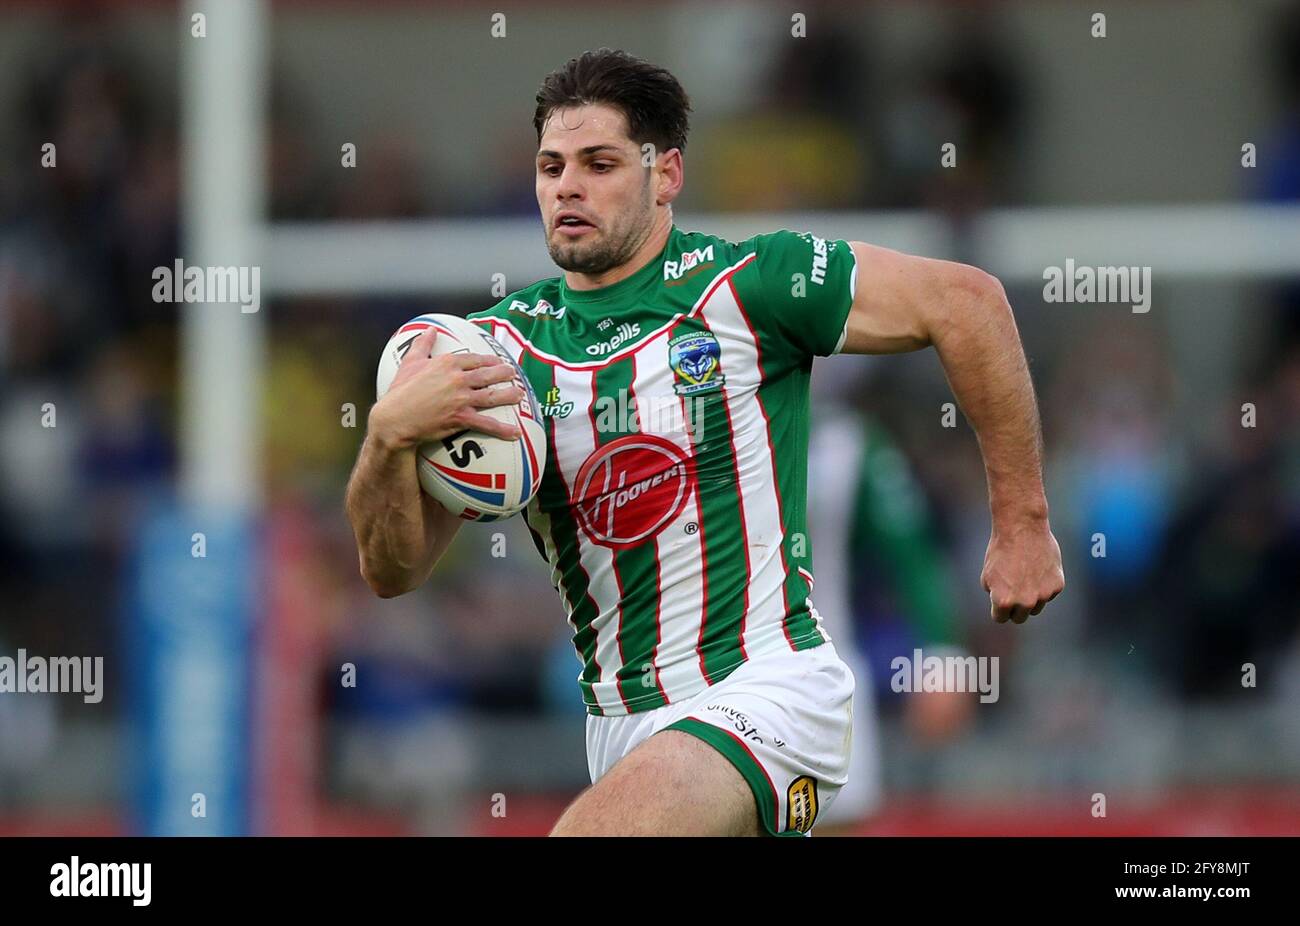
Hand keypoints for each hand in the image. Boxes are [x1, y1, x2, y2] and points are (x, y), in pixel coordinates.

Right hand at [370, 326, 523, 448]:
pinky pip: (486, 423)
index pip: (474, 359)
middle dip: (504, 374)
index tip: (497, 362)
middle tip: (513, 374)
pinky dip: (502, 428)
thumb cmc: (400, 391)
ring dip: (509, 395)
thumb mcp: (410, 362)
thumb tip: (429, 330)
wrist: (395, 418)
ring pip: (492, 396)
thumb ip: (422, 344)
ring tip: (519, 394)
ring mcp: (461, 398)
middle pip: (488, 374)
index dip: (488, 361)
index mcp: (447, 363)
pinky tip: (514, 432)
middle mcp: (457, 379)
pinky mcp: (460, 417)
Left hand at [980, 516, 1063, 623]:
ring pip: (1036, 607)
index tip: (1000, 598)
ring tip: (1024, 576)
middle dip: (1015, 607)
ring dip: (1030, 597)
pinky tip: (1038, 568)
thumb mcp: (988, 575)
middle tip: (1013, 589)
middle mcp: (1025, 602)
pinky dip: (1044, 585)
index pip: (1001, 618)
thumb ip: (995, 594)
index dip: (998, 608)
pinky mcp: (1057, 585)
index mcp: (1004, 601)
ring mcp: (1043, 595)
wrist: (1022, 528)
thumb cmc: (1001, 550)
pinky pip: (1049, 594)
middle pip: (1020, 617)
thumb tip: (1003, 605)